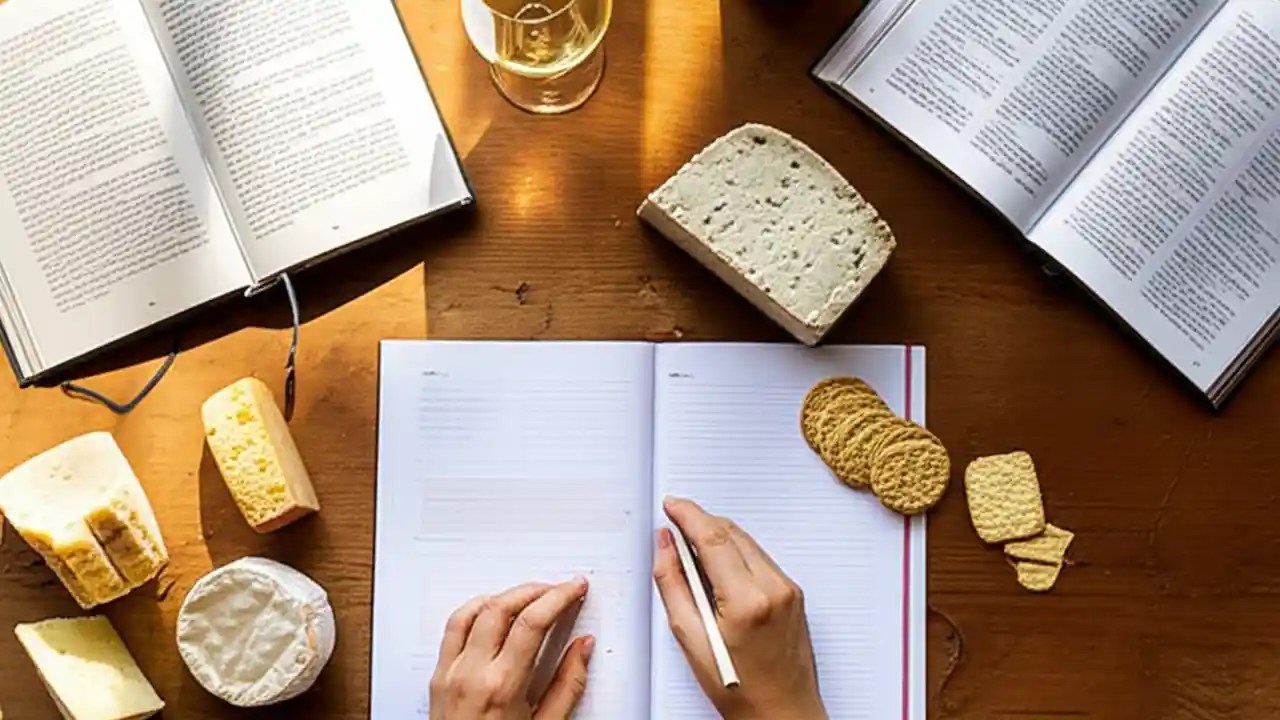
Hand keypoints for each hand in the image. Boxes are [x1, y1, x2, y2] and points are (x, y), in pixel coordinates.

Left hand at [430, 579, 593, 719]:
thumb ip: (568, 685)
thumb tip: (582, 648)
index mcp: (501, 688)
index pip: (532, 622)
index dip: (558, 597)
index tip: (573, 589)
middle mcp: (471, 674)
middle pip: (502, 606)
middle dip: (535, 590)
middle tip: (558, 589)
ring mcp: (449, 672)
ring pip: (474, 609)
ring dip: (505, 595)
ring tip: (529, 595)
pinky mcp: (437, 675)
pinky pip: (453, 626)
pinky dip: (475, 608)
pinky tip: (492, 609)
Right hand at [654, 498, 826, 719]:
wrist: (783, 714)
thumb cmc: (739, 690)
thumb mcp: (691, 640)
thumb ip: (673, 585)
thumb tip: (665, 546)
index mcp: (747, 601)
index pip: (713, 538)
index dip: (688, 515)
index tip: (672, 506)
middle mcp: (775, 589)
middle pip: (731, 534)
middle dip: (701, 522)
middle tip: (674, 523)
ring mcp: (789, 590)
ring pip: (747, 543)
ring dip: (718, 536)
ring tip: (691, 548)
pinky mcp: (795, 594)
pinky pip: (760, 558)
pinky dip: (736, 553)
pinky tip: (717, 568)